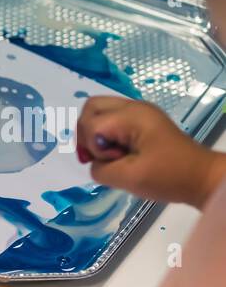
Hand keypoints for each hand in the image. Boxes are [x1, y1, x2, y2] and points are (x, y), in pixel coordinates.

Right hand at [75, 97, 224, 207]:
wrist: (201, 177)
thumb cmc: (168, 176)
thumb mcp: (129, 178)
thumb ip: (100, 169)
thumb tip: (96, 162)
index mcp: (132, 117)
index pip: (90, 124)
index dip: (93, 146)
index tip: (113, 160)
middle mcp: (134, 108)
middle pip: (90, 108)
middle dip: (86, 133)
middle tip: (97, 155)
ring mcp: (139, 113)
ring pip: (98, 112)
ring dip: (95, 134)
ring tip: (108, 155)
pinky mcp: (141, 123)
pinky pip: (111, 121)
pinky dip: (106, 136)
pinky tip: (118, 153)